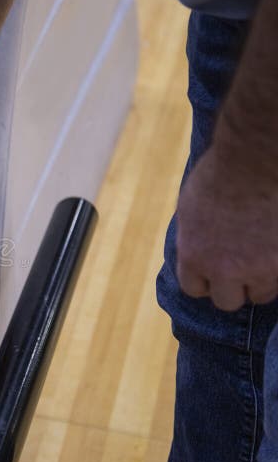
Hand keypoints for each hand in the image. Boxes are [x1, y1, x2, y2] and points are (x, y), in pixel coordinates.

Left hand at [176, 147, 277, 309]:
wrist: (256, 160)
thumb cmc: (220, 174)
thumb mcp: (191, 208)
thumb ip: (194, 235)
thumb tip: (197, 247)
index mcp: (193, 254)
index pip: (194, 288)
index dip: (205, 281)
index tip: (214, 274)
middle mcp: (223, 268)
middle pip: (226, 300)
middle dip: (232, 287)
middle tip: (241, 272)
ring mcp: (258, 268)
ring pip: (260, 294)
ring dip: (260, 281)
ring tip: (263, 258)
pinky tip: (276, 250)